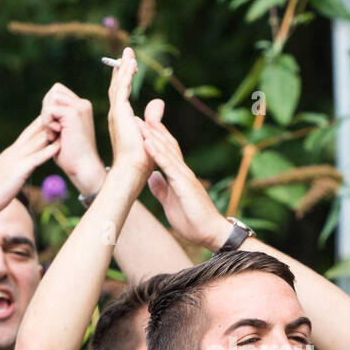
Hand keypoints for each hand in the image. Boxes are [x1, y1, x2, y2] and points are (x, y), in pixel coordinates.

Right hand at [0, 112, 60, 217]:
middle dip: (49, 121)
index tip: (53, 114)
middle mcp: (14, 152)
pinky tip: (58, 146)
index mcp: (11, 153)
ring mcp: (16, 160)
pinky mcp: (18, 171)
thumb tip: (19, 170)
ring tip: (66, 122)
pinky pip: (35, 159)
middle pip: (34, 132)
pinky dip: (47, 152)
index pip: (28, 134)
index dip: (40, 123)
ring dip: (51, 132)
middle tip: (63, 109)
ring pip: (36, 142)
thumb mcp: (5, 175)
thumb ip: (14, 169)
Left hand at [40, 83, 104, 192]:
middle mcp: (83, 104)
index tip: (53, 127)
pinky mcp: (74, 113)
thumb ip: (56, 117)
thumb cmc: (71, 155)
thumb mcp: (62, 131)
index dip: (49, 106)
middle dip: (46, 109)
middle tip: (51, 130)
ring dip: (46, 116)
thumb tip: (45, 104)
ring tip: (52, 133)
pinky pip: (50, 109)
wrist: (82, 168)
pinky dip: (47, 122)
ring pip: (52, 97)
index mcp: (82, 107)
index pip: (58, 92)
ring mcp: (80, 107)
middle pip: (55, 90)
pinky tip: (54, 135)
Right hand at [106, 47, 154, 179]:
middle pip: (117, 86)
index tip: (128, 68)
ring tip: (129, 53)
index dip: (124, 80)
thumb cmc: (141, 161)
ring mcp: (116, 113)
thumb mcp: (151, 134)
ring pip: (118, 84)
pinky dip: (125, 74)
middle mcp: (116, 115)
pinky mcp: (119, 113)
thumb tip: (159, 102)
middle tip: (126, 54)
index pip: (121, 96)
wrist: (133, 171)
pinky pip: (122, 88)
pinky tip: (130, 63)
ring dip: (123, 67)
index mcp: (122, 121)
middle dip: (121, 69)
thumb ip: (153, 117)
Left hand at [140, 112, 230, 247]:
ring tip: (139, 122)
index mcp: (179, 177)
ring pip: (167, 151)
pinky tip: (147, 142)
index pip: (166, 152)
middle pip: (167, 145)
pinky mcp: (185, 184)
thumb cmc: (194, 222)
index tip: (141, 127)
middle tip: (138, 115)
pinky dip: (157, 153)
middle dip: (153, 130)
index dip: (154, 139)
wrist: (211, 234)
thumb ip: (162, 189)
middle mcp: (183, 172)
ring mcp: (185, 176)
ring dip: (152, 136)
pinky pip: (169, 165)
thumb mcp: (170, 203)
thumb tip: (152, 177)